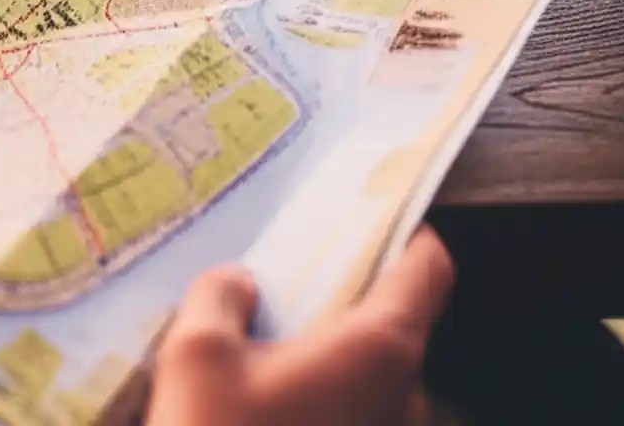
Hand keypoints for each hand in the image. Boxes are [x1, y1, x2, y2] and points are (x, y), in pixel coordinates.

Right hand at [147, 227, 453, 425]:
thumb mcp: (195, 353)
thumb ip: (219, 296)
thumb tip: (237, 281)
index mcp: (379, 349)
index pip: (429, 268)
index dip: (409, 232)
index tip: (373, 217)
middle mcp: (406, 396)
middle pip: (397, 322)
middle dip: (346, 299)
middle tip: (289, 283)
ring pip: (374, 375)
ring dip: (329, 354)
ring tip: (262, 346)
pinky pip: (358, 413)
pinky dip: (323, 394)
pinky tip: (263, 400)